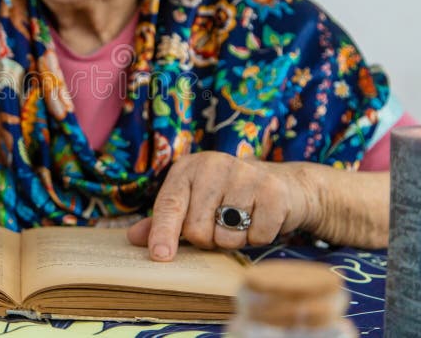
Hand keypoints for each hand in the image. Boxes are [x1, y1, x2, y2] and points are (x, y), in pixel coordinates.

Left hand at [127, 152, 312, 259]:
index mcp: (188, 168)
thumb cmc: (230, 196)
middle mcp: (214, 165)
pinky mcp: (273, 191)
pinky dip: (259, 238)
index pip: (169, 204)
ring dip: (235, 241)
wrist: (286, 184)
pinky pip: (257, 237)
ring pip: (227, 237)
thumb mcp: (195, 200)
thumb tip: (134, 237)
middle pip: (197, 229)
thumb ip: (165, 219)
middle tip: (220, 225)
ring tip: (242, 221)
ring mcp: (245, 174)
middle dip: (209, 239)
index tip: (160, 255)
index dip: (163, 232)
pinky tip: (262, 219)